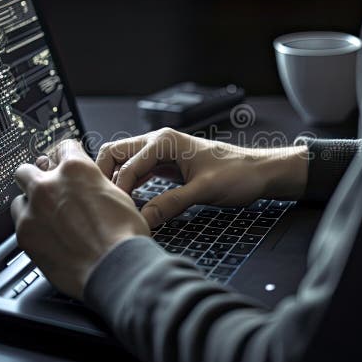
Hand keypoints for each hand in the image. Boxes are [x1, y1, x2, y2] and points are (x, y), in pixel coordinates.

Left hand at [11, 139, 148, 299]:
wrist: (115, 269)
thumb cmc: (123, 236)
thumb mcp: (118, 195)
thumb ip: (94, 184)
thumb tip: (89, 186)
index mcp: (76, 170)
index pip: (63, 148)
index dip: (66, 156)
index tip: (64, 164)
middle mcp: (49, 185)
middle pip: (27, 169)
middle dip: (37, 178)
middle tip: (48, 191)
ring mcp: (33, 210)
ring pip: (19, 199)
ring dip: (30, 206)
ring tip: (46, 220)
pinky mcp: (24, 235)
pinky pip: (19, 225)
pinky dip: (31, 229)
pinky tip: (46, 238)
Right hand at [96, 128, 308, 226]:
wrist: (260, 172)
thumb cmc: (238, 174)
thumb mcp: (204, 191)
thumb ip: (171, 204)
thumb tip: (143, 219)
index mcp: (165, 141)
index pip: (126, 164)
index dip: (117, 190)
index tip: (114, 212)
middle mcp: (159, 142)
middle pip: (115, 154)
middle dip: (105, 177)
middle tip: (102, 204)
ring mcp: (161, 153)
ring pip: (124, 163)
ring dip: (116, 181)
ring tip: (110, 206)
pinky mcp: (166, 165)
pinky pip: (137, 172)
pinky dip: (129, 185)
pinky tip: (127, 203)